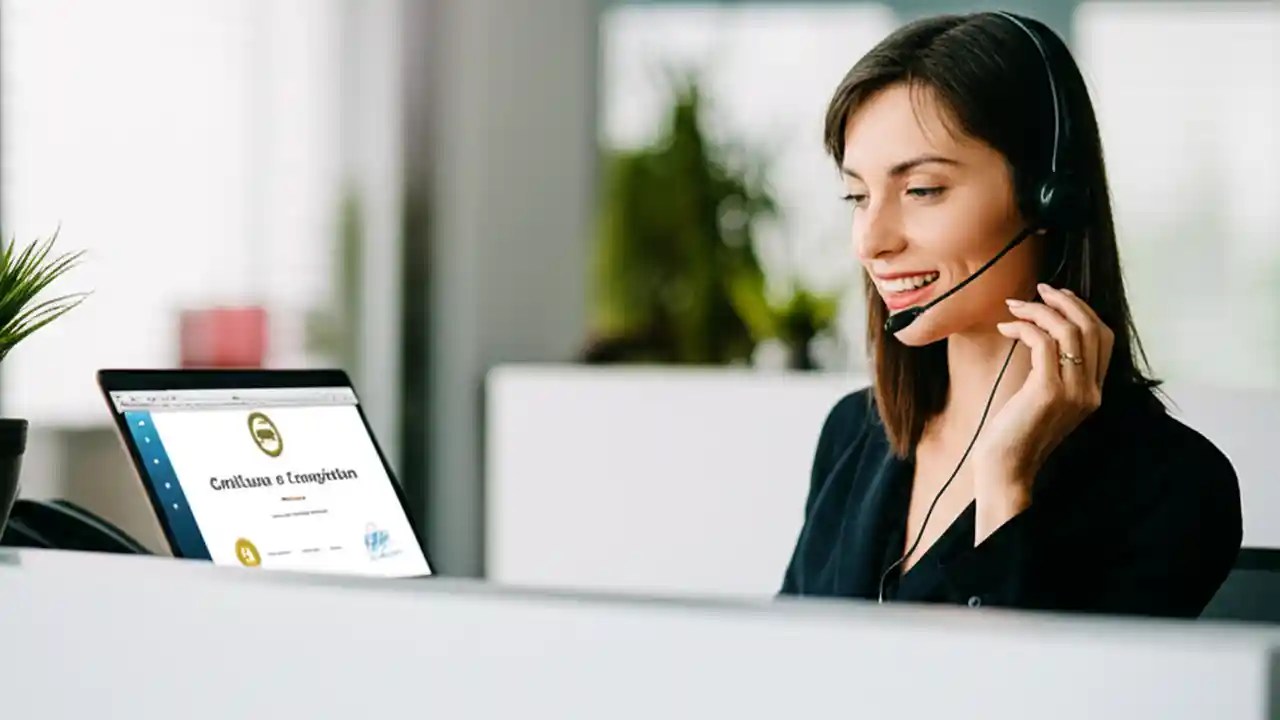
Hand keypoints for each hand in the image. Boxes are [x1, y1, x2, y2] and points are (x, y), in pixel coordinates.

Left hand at [977, 283, 1114, 480]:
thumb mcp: (1043, 399)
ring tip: (1015, 307)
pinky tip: (1006, 329)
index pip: (1105, 337)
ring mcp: (1073, 392)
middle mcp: (1091, 391)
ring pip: (1069, 330)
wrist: (1006, 468)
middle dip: (1066, 301)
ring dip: (1040, 310)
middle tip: (1039, 290)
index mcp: (1094, 392)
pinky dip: (1024, 327)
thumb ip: (1054, 372)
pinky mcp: (1048, 392)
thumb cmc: (1016, 434)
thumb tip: (1042, 334)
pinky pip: (1042, 342)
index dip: (1083, 310)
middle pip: (1092, 327)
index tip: (1056, 298)